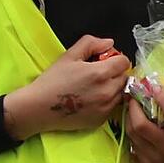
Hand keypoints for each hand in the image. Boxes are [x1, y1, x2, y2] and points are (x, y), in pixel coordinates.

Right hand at [3, 37, 128, 138]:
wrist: (39, 108)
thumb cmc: (52, 80)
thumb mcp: (67, 56)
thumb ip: (90, 44)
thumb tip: (109, 43)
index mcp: (100, 73)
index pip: (124, 62)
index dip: (114, 59)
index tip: (103, 61)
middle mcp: (108, 91)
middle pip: (124, 77)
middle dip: (114, 73)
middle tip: (96, 74)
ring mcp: (107, 107)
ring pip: (121, 93)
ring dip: (112, 88)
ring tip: (93, 88)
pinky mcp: (103, 119)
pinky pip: (113, 106)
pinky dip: (106, 102)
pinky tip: (90, 100)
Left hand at [126, 77, 163, 162]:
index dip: (163, 99)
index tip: (155, 87)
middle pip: (141, 125)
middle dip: (133, 107)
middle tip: (133, 97)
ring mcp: (156, 157)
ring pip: (132, 133)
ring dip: (129, 117)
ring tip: (132, 108)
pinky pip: (132, 143)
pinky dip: (132, 131)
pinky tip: (135, 123)